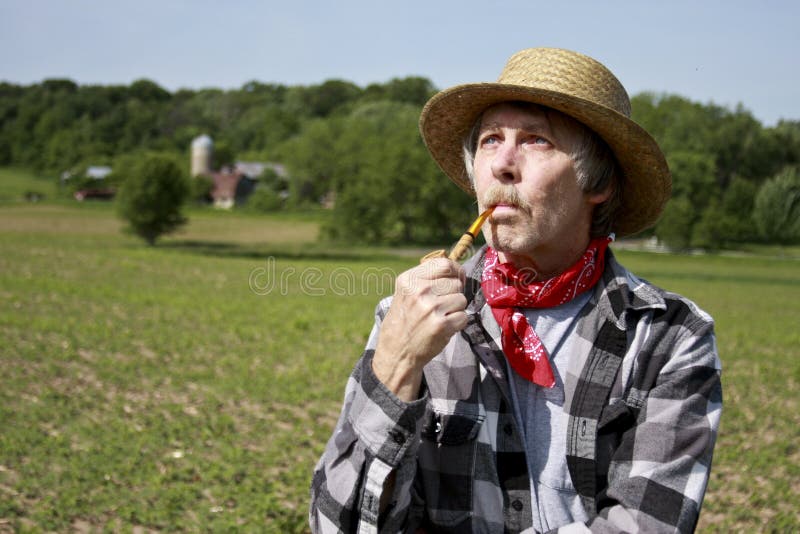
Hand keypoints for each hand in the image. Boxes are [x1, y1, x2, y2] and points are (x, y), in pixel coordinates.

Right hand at [372, 258, 467, 400]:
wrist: (396, 351)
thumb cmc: (406, 319)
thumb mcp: (406, 292)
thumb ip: (427, 278)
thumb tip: (459, 269)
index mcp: (409, 279)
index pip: (445, 264)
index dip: (456, 272)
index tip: (455, 281)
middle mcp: (419, 291)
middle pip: (456, 283)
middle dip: (454, 294)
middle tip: (441, 306)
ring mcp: (430, 308)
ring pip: (462, 299)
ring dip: (456, 310)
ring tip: (440, 317)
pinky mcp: (441, 325)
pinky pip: (464, 316)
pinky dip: (458, 324)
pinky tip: (443, 327)